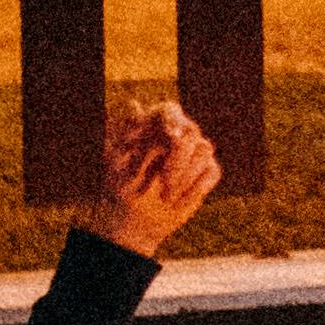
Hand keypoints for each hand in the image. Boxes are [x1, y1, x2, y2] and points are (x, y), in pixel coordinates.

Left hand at [89, 98, 221, 258]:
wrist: (132, 219)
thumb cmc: (118, 186)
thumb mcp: (112, 159)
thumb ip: (121, 132)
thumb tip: (136, 105)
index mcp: (151, 126)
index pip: (169, 110)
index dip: (173, 120)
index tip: (171, 136)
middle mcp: (175, 134)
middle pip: (191, 131)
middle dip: (179, 158)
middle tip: (165, 182)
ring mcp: (193, 152)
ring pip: (204, 149)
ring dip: (185, 176)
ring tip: (166, 195)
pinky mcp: (206, 171)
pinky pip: (212, 171)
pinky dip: (195, 189)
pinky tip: (176, 202)